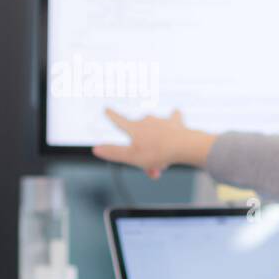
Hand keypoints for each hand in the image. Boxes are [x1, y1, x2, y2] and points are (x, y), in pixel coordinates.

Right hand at [92, 108, 215, 178]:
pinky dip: (173, 119)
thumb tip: (95, 149)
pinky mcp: (175, 122)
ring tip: (163, 161)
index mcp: (134, 128)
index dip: (112, 116)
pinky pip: (173, 117)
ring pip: (154, 132)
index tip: (106, 109)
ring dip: (156, 146)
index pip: (119, 121)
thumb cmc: (157, 152)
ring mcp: (161, 120)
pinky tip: (175, 115)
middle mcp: (146, 120)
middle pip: (139, 134)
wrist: (183, 146)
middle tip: (150, 168)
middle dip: (141, 150)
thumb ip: (113, 153)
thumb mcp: (131, 157)